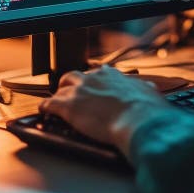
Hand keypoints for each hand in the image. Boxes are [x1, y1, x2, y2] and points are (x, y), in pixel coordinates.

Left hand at [40, 66, 180, 157]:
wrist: (138, 120)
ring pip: (60, 89)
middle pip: (73, 76)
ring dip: (58, 96)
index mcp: (112, 75)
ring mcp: (79, 91)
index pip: (97, 72)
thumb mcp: (149, 92)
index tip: (93, 85)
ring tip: (56, 103)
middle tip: (70, 92)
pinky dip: (45, 107)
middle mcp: (93, 79)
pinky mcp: (67, 106)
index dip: (93, 80)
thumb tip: (148, 87)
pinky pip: (49, 104)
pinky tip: (44, 111)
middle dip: (70, 84)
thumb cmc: (146, 109)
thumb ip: (144, 88)